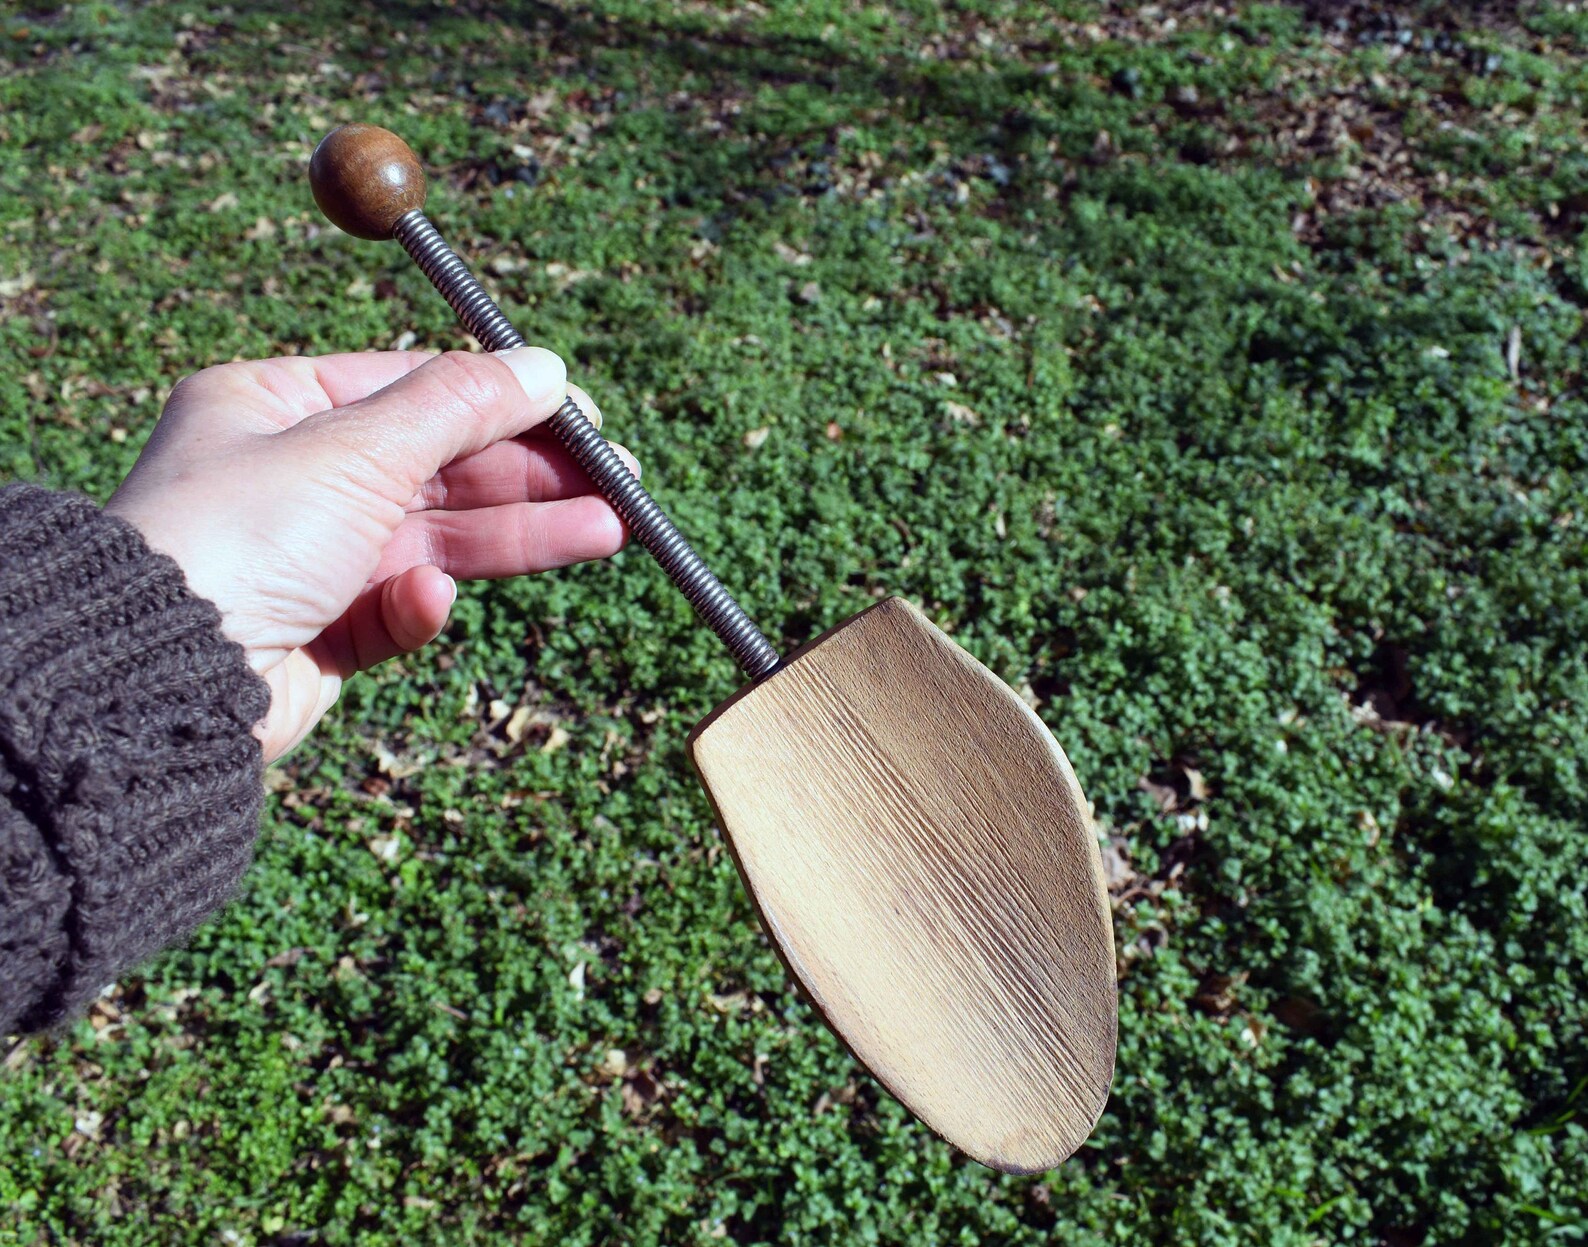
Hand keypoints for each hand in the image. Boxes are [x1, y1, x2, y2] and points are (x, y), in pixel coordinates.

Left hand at [107, 347, 636, 762]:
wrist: (162, 682)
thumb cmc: (235, 539)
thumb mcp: (358, 450)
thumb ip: (459, 406)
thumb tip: (544, 366)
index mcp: (275, 407)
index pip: (413, 389)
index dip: (504, 399)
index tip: (583, 414)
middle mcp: (290, 477)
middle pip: (440, 466)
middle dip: (532, 475)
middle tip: (621, 482)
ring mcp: (307, 558)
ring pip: (438, 538)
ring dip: (520, 535)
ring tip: (611, 531)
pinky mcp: (322, 633)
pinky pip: (396, 609)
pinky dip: (420, 606)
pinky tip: (429, 602)